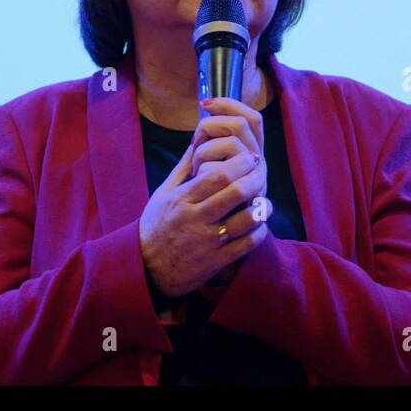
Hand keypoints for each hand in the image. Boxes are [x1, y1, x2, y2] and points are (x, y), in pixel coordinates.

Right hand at [138, 100, 271, 298]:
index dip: (239, 163)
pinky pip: (247, 245)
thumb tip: (198, 141)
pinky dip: (259, 231)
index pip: (217, 175)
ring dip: (262, 207)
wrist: (146, 269)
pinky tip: (259, 224)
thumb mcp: (163, 194)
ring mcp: (207, 242)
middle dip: (254, 179)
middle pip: (235, 193)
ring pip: (246, 220)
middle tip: (261, 173)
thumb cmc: (155, 226)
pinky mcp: (216, 262)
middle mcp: (195, 219)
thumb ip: (183, 169)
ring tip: (264, 201)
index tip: (249, 157)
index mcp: (182, 199)